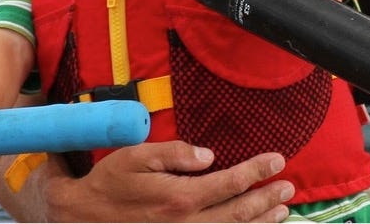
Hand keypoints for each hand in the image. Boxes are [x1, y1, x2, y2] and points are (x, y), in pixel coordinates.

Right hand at [43, 141, 293, 222]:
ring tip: (282, 211)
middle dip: (266, 198)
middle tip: (288, 186)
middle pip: (238, 212)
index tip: (277, 159)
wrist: (81, 220)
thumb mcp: (136, 156)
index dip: (256, 170)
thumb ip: (174, 153)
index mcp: (179, 196)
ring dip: (260, 222)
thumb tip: (208, 155)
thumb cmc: (109, 183)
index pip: (230, 182)